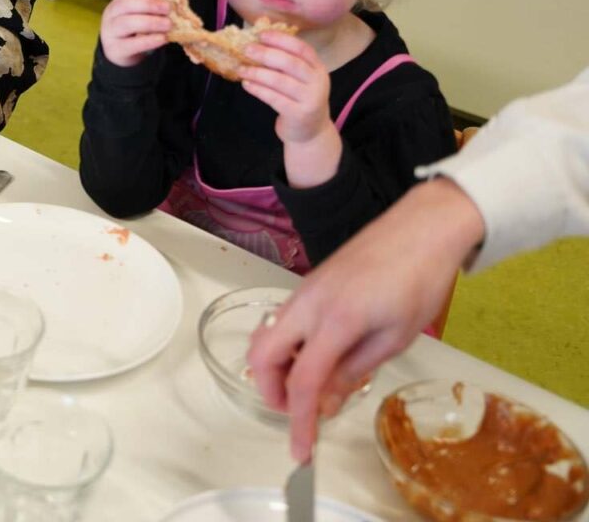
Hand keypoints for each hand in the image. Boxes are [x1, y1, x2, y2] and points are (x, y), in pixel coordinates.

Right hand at [98, 0, 172, 67]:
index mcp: (119, 1)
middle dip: (149, 4)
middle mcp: (112, 14)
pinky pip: (132, 44)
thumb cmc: (134, 28)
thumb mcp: (138, 13)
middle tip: (167, 7)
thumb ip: (151, 5)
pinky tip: (162, 38)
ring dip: (151, 22)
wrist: (119, 52)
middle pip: (126, 4)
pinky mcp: (117, 49)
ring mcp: (112, 32)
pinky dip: (149, 41)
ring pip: (127, 23)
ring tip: (168, 24)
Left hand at [241, 31, 333, 145]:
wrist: (310, 132)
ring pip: (280, 81)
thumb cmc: (298, 99)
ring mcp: (310, 99)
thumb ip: (284, 62)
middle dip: (266, 54)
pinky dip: (258, 89)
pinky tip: (246, 84)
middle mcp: (318, 82)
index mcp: (318, 68)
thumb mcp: (299, 79)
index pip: (301, 48)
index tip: (261, 34)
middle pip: (291, 63)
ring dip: (257, 73)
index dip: (281, 39)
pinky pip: (274, 98)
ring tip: (241, 69)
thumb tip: (257, 40)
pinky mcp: (299, 114)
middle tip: (246, 49)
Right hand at [246, 177, 484, 461]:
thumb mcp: (393, 337)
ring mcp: (303, 292)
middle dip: (271, 391)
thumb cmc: (417, 281)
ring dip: (276, 368)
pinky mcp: (307, 285)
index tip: (301, 450)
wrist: (419, 230)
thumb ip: (353, 370)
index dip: (299, 421)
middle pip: (261, 355)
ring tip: (310, 386)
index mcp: (336, 321)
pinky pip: (281, 322)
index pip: (304, 382)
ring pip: (266, 336)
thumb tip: (325, 403)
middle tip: (298, 411)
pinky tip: (315, 357)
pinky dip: (286, 347)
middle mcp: (308, 304)